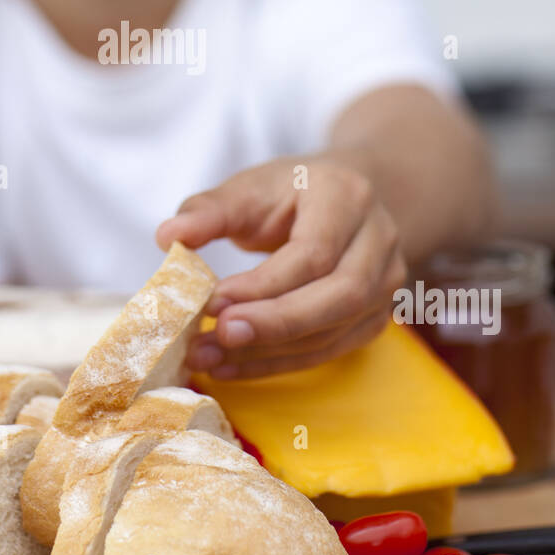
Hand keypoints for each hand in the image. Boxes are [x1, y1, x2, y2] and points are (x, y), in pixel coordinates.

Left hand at [155, 154, 407, 379]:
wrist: (344, 198)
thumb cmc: (290, 192)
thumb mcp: (249, 187)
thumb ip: (209, 211)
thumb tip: (167, 236)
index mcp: (348, 197)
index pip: (314, 252)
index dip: (264, 285)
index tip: (212, 303)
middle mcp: (379, 240)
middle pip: (340, 296)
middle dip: (275, 324)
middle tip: (217, 338)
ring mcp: (387, 282)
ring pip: (336, 330)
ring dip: (270, 352)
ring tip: (211, 357)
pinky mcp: (375, 316)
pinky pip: (330, 349)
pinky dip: (279, 363)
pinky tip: (233, 366)